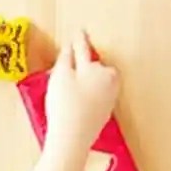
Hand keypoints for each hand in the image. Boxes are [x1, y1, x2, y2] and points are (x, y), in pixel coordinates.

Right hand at [43, 31, 118, 153]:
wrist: (73, 139)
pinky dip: (88, 94)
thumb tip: (70, 47)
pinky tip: (75, 102)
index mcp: (98, 68)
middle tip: (65, 70)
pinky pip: (97, 94)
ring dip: (85, 80)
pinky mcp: (105, 111)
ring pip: (96, 81)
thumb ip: (66, 58)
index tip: (79, 31)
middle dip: (82, 64)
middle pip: (93, 65)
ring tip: (68, 90)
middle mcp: (109, 81)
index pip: (84, 49)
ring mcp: (109, 97)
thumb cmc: (66, 106)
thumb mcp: (60, 76)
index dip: (78, 40)